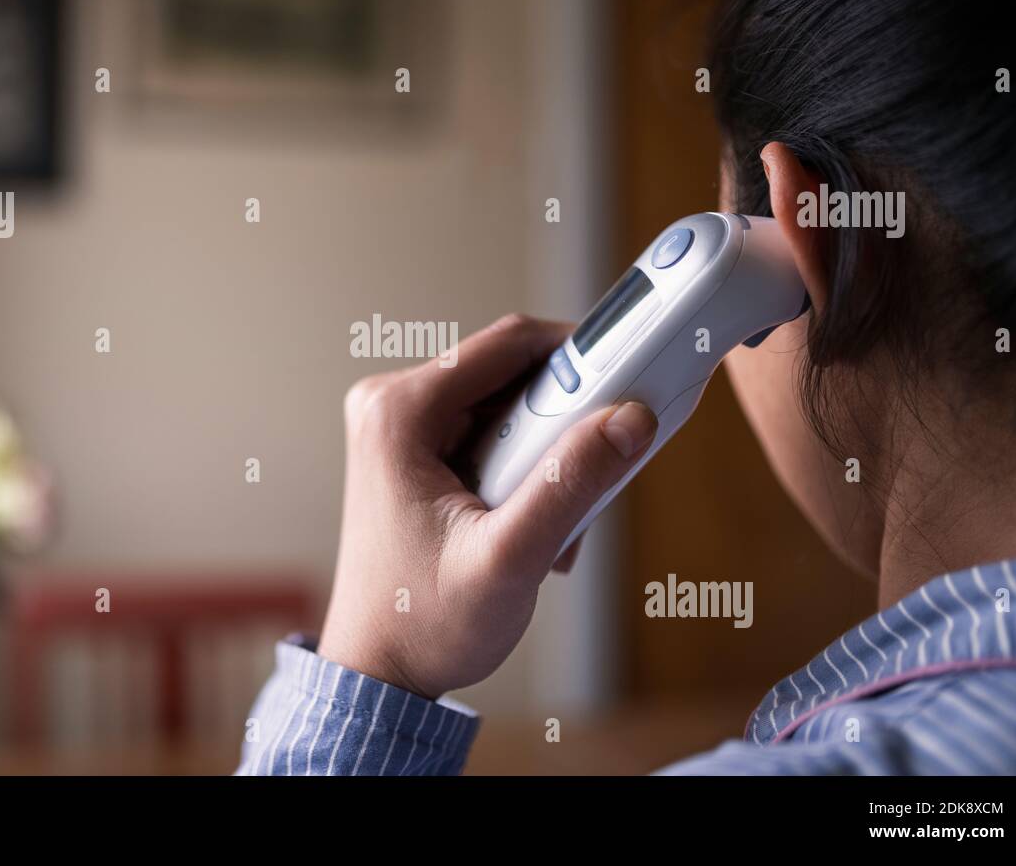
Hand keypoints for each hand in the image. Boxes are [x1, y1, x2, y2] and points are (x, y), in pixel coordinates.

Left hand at [317, 314, 657, 699]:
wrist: (380, 673)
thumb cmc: (423, 625)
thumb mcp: (509, 559)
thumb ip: (569, 485)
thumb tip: (629, 419)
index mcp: (398, 413)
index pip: (510, 343)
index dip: (583, 353)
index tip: (634, 381)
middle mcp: (392, 407)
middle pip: (513, 374)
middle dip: (565, 426)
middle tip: (588, 484)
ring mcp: (402, 430)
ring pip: (511, 407)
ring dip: (550, 458)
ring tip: (553, 525)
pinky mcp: (416, 455)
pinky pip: (495, 436)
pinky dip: (528, 474)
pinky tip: (530, 527)